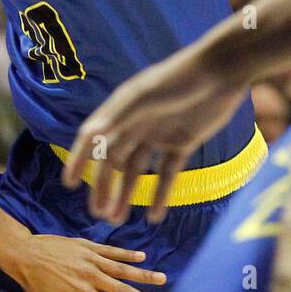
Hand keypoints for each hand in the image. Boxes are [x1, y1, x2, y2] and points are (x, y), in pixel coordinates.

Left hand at [0, 234, 166, 291]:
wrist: (23, 253)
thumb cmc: (35, 282)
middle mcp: (91, 276)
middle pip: (123, 290)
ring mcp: (90, 259)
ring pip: (122, 268)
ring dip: (143, 275)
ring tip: (162, 279)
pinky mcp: (87, 246)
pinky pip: (111, 250)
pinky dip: (127, 254)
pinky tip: (142, 257)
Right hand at [61, 49, 247, 223]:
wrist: (222, 71)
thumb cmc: (178, 78)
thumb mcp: (144, 96)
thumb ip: (116, 116)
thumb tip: (86, 136)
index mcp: (119, 112)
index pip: (92, 141)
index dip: (79, 161)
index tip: (68, 183)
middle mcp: (134, 125)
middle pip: (113, 162)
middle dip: (104, 188)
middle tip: (99, 214)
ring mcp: (158, 135)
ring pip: (137, 172)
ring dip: (126, 195)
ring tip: (117, 220)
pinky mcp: (182, 143)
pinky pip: (168, 173)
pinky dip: (161, 194)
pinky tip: (154, 216)